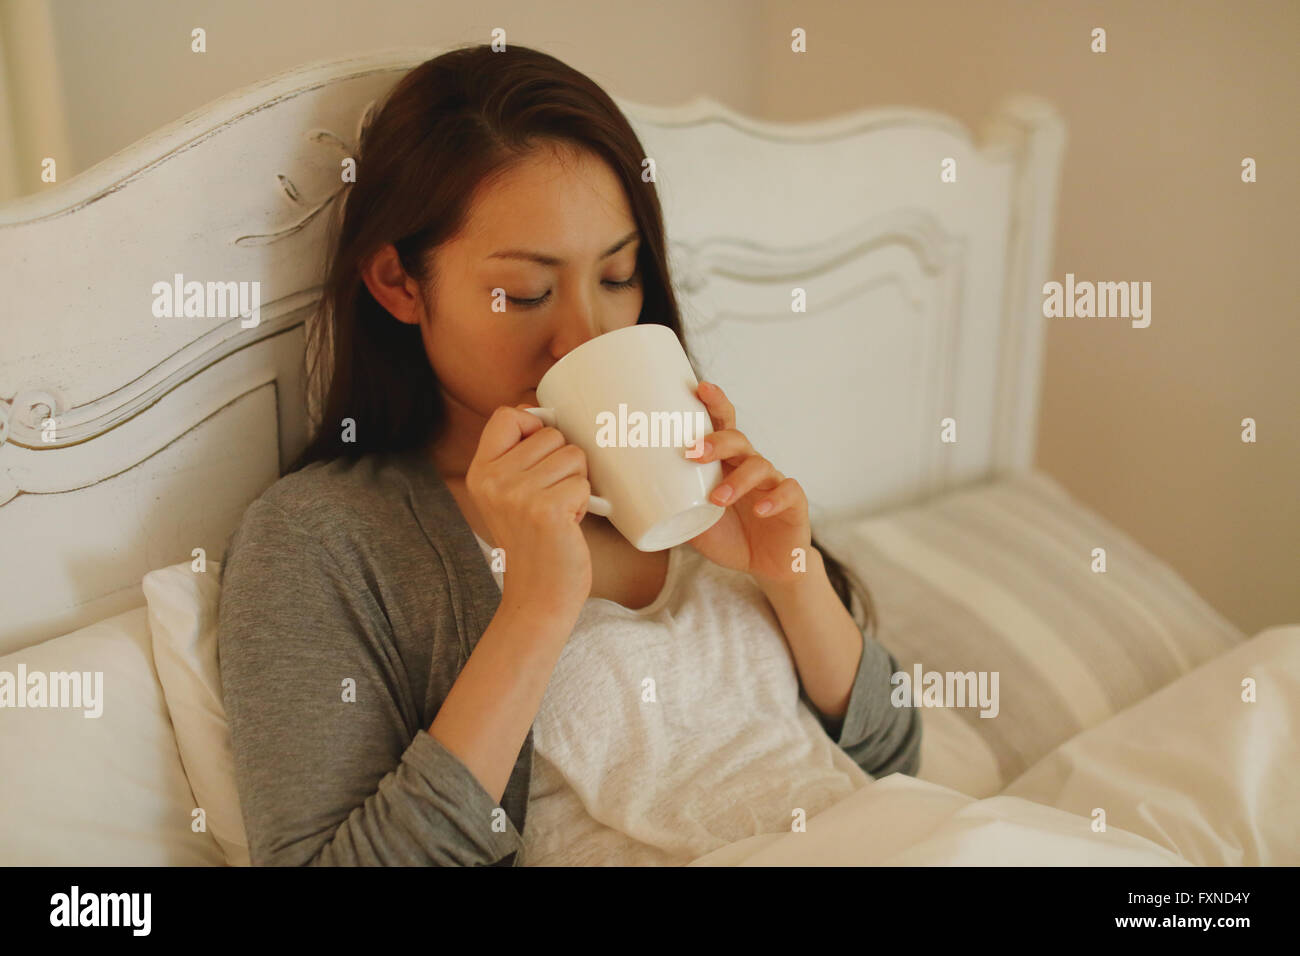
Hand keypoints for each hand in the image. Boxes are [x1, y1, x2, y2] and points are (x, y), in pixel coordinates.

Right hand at [465, 405, 593, 622]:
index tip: (540, 455)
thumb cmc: (535, 542)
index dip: (533, 426)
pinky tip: (567, 525)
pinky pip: (582, 482)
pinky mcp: (546, 510)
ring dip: (575, 484)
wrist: (538, 595)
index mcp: (480, 471)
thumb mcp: (509, 495)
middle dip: (563, 464)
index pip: (507, 415)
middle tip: (551, 499)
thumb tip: (548, 416)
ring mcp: (518, 494)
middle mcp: (493, 479)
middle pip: (551, 434)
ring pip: (573, 456)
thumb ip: (519, 458)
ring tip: (559, 513)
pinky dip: (583, 504)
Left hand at [683, 381, 811, 585]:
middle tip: (693, 452)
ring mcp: (773, 483)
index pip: (722, 424)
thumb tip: (619, 498)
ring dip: (737, 480)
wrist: (764, 567)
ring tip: (717, 499)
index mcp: (726, 462)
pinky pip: (788, 492)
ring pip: (760, 465)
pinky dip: (774, 500)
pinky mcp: (794, 504)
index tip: (699, 388)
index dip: (714, 404)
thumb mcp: (691, 521)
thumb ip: (667, 507)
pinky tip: (759, 510)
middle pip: (738, 440)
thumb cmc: (728, 536)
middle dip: (717, 440)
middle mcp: (750, 465)